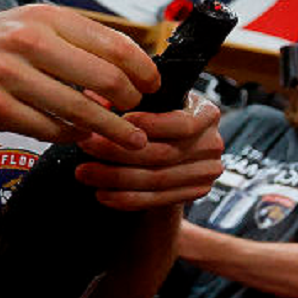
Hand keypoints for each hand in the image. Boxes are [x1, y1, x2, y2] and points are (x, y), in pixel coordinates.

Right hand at [0, 4, 159, 148]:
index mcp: (43, 17)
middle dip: (132, 103)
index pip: (115, 43)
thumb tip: (122, 69)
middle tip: (140, 117)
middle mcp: (28, 39)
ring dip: (111, 130)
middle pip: (107, 77)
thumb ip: (67, 45)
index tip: (155, 87)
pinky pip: (50, 129)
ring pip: (83, 109)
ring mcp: (9, 73)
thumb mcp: (19, 28)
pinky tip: (79, 139)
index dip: (144, 70)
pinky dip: (71, 137)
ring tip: (129, 141)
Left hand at [73, 92, 223, 210]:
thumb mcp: (151, 100)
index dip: (149, 125)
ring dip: (116, 178)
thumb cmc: (159, 116)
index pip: (182, 124)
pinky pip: (158, 199)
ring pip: (157, 179)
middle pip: (164, 154)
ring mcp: (207, 171)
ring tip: (85, 172)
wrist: (174, 145)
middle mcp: (212, 144)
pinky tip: (103, 194)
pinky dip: (127, 199)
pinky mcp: (196, 192)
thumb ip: (128, 98)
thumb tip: (94, 98)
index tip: (117, 122)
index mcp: (206, 114)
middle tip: (86, 146)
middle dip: (119, 151)